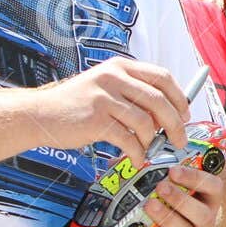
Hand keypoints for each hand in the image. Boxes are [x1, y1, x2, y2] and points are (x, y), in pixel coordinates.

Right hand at [27, 58, 190, 165]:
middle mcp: (114, 78)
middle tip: (179, 140)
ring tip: (150, 150)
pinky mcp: (96, 120)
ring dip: (153, 141)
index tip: (185, 115)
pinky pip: (129, 140)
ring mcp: (104, 97)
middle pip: (160, 101)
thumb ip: (134, 93)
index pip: (163, 77)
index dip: (179, 98)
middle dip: (176, 124)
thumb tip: (169, 113)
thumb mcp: (106, 87)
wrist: (40, 114)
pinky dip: (138, 154)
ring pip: (146, 122)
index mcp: (120, 67)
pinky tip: (137, 159)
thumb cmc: (77, 105)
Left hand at [138, 164, 224, 226]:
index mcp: (212, 197)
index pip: (211, 186)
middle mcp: (207, 219)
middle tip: (160, 187)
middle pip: (201, 213)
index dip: (193, 178)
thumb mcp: (186, 186)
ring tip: (150, 205)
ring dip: (166, 218)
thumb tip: (144, 158)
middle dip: (179, 199)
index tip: (173, 170)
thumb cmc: (182, 203)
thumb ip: (173, 174)